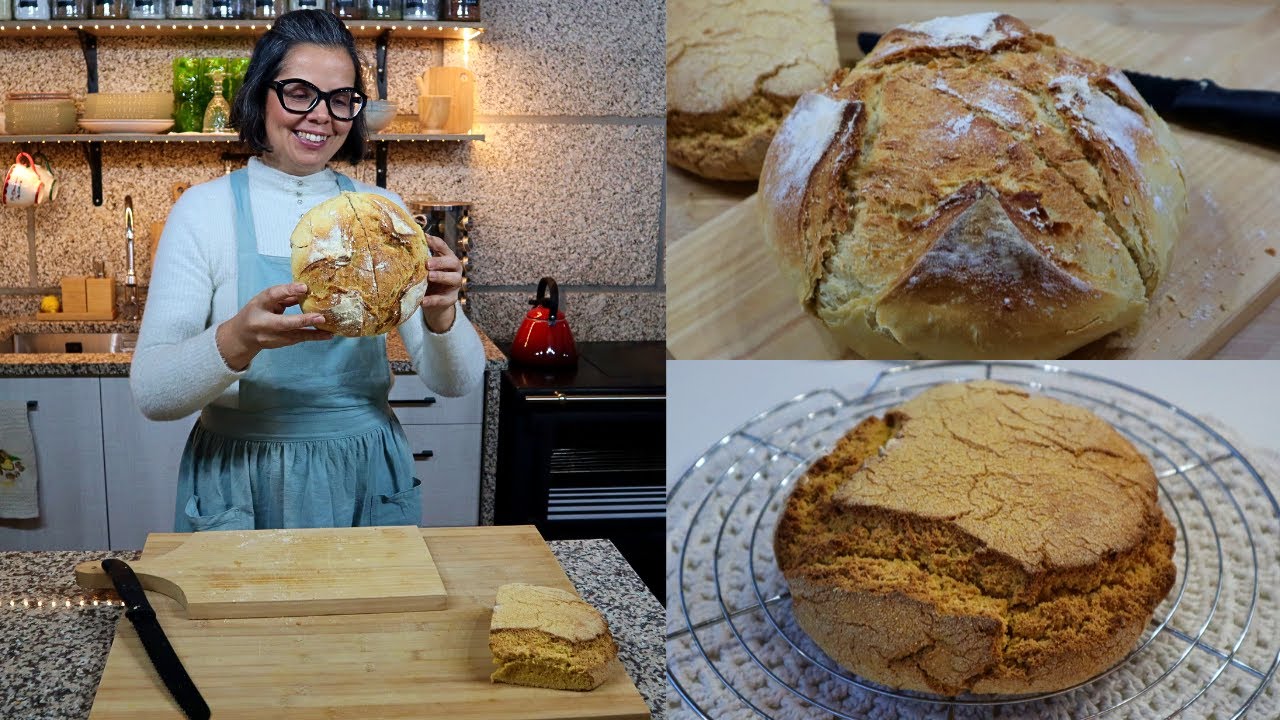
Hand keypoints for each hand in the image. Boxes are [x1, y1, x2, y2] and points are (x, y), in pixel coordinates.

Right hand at [215, 282, 331, 370]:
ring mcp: (271, 337)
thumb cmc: (256, 313)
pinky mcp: (280, 344)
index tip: (305, 287)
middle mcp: (263, 323)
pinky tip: (327, 335)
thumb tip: (306, 291)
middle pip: (284, 323)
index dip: (287, 290)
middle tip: (320, 318)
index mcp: (258, 306)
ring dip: (314, 333)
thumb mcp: (265, 301)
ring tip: (329, 331)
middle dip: (303, 321)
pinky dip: (313, 337)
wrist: (243, 337)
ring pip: (295, 335)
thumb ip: (284, 296)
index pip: (272, 295)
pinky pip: (299, 339)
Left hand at [420, 234, 460, 332]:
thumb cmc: (427, 278)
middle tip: (427, 263)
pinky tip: (423, 300)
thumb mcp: (424, 267)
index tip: (425, 238)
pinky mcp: (451, 299)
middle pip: (453, 262)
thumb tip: (401, 243)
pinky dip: (433, 300)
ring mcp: (454, 285)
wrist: (433, 300)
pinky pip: (443, 299)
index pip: (444, 247)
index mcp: (447, 258)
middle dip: (440, 262)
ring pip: (454, 279)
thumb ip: (419, 257)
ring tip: (429, 277)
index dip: (436, 243)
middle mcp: (454, 270)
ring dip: (441, 277)